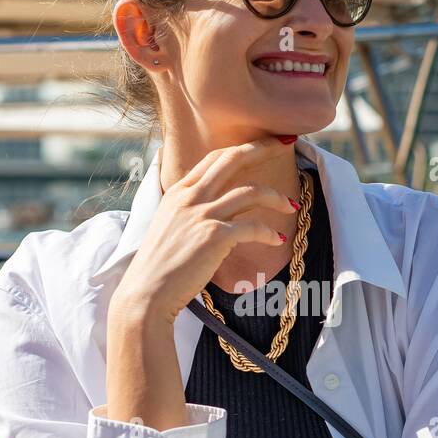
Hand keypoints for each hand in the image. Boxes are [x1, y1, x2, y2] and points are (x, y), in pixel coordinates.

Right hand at [108, 134, 299, 327]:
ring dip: (276, 196)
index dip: (244, 147)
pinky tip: (278, 240)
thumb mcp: (170, 226)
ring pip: (250, 191)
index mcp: (178, 191)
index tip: (266, 144)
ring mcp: (202, 215)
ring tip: (290, 206)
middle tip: (288, 144)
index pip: (215, 157)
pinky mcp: (214, 236)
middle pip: (232, 159)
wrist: (146, 294)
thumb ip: (189, 210)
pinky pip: (253, 227)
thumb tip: (215, 206)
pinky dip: (269, 233)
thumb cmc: (160, 267)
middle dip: (263, 147)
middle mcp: (190, 197)